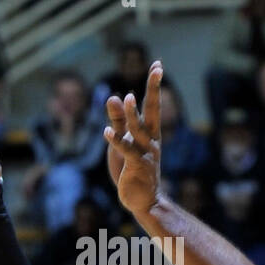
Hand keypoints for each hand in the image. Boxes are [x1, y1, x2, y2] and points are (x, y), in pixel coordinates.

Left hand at [104, 62, 163, 215]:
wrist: (143, 200)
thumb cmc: (132, 170)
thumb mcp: (122, 141)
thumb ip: (118, 121)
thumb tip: (114, 96)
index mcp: (149, 133)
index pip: (152, 105)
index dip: (154, 85)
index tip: (158, 64)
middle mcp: (150, 139)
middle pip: (152, 110)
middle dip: (154, 89)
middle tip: (157, 68)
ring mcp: (145, 152)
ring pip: (138, 129)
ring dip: (132, 114)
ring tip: (127, 97)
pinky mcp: (135, 166)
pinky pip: (126, 150)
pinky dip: (116, 141)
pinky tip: (107, 131)